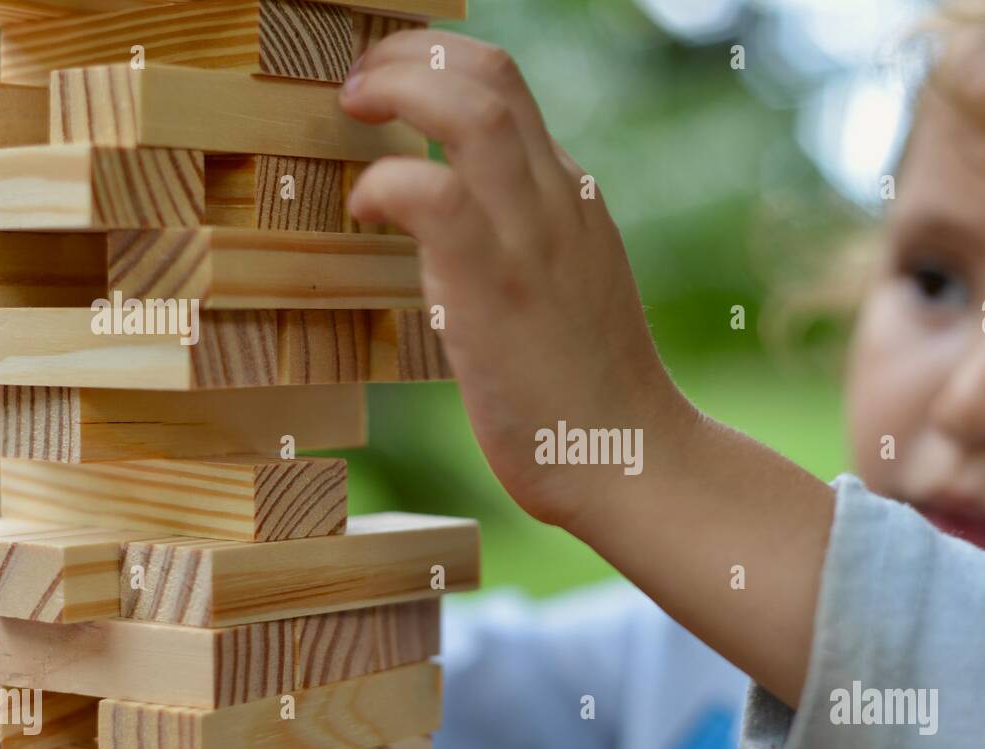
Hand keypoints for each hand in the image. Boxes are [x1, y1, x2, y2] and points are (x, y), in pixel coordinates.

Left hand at [340, 31, 692, 528]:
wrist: (630, 456)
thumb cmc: (586, 390)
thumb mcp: (567, 287)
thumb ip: (525, 239)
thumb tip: (455, 220)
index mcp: (574, 199)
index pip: (509, 91)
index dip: (440, 65)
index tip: (393, 83)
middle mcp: (561, 201)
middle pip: (493, 73)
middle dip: (410, 55)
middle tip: (360, 87)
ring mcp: (534, 240)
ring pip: (472, 110)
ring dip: (398, 91)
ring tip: (355, 112)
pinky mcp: (498, 289)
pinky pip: (435, 197)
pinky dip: (387, 183)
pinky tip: (364, 208)